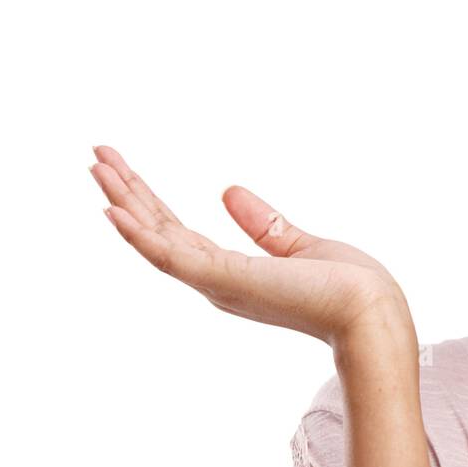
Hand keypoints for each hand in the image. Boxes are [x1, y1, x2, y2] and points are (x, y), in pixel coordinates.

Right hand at [89, 144, 410, 349]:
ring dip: (124, 200)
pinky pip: (171, 257)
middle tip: (97, 155)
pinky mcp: (225, 281)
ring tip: (96, 165)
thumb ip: (262, 224)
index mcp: (232, 273)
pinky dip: (140, 236)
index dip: (148, 202)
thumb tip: (227, 191)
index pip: (178, 232)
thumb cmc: (347, 289)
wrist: (371, 311)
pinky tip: (114, 210)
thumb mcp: (298, 245)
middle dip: (127, 192)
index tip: (125, 169)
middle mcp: (216, 281)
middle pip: (158, 230)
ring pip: (155, 238)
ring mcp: (217, 282)